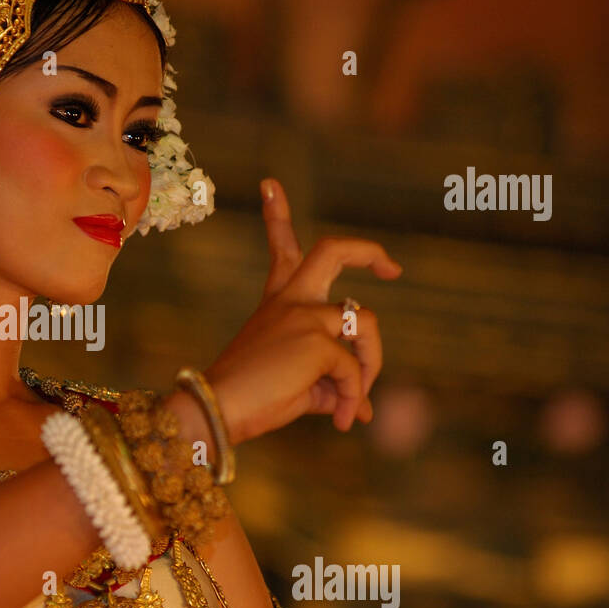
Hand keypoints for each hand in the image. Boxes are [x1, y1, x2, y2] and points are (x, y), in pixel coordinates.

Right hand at [203, 178, 402, 443]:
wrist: (217, 412)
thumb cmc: (249, 402)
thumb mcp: (297, 389)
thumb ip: (332, 388)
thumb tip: (365, 411)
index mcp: (277, 304)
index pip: (282, 251)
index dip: (277, 215)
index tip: (271, 185)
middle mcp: (291, 301)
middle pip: (333, 252)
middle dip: (368, 252)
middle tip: (391, 267)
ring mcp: (304, 315)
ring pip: (366, 324)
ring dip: (371, 366)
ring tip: (353, 407)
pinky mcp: (316, 340)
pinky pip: (355, 371)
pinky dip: (355, 400)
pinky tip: (342, 422)